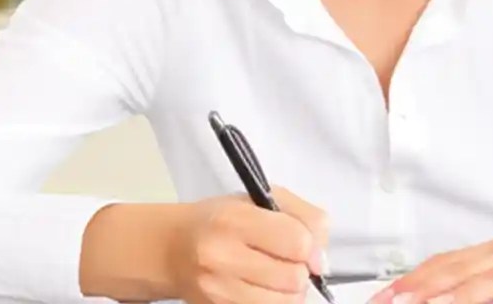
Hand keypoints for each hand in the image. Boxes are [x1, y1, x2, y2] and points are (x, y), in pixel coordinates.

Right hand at [168, 186, 329, 303]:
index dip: (312, 248)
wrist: (171, 249)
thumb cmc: (220, 220)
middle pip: (293, 278)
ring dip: (290, 292)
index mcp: (234, 219)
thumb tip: (321, 259)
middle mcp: (221, 256)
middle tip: (288, 262)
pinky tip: (263, 290)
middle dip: (300, 271)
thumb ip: (303, 217)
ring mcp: (218, 290)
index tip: (309, 249)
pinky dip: (274, 303)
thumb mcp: (259, 200)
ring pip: (284, 303)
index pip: (297, 241)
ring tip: (276, 277)